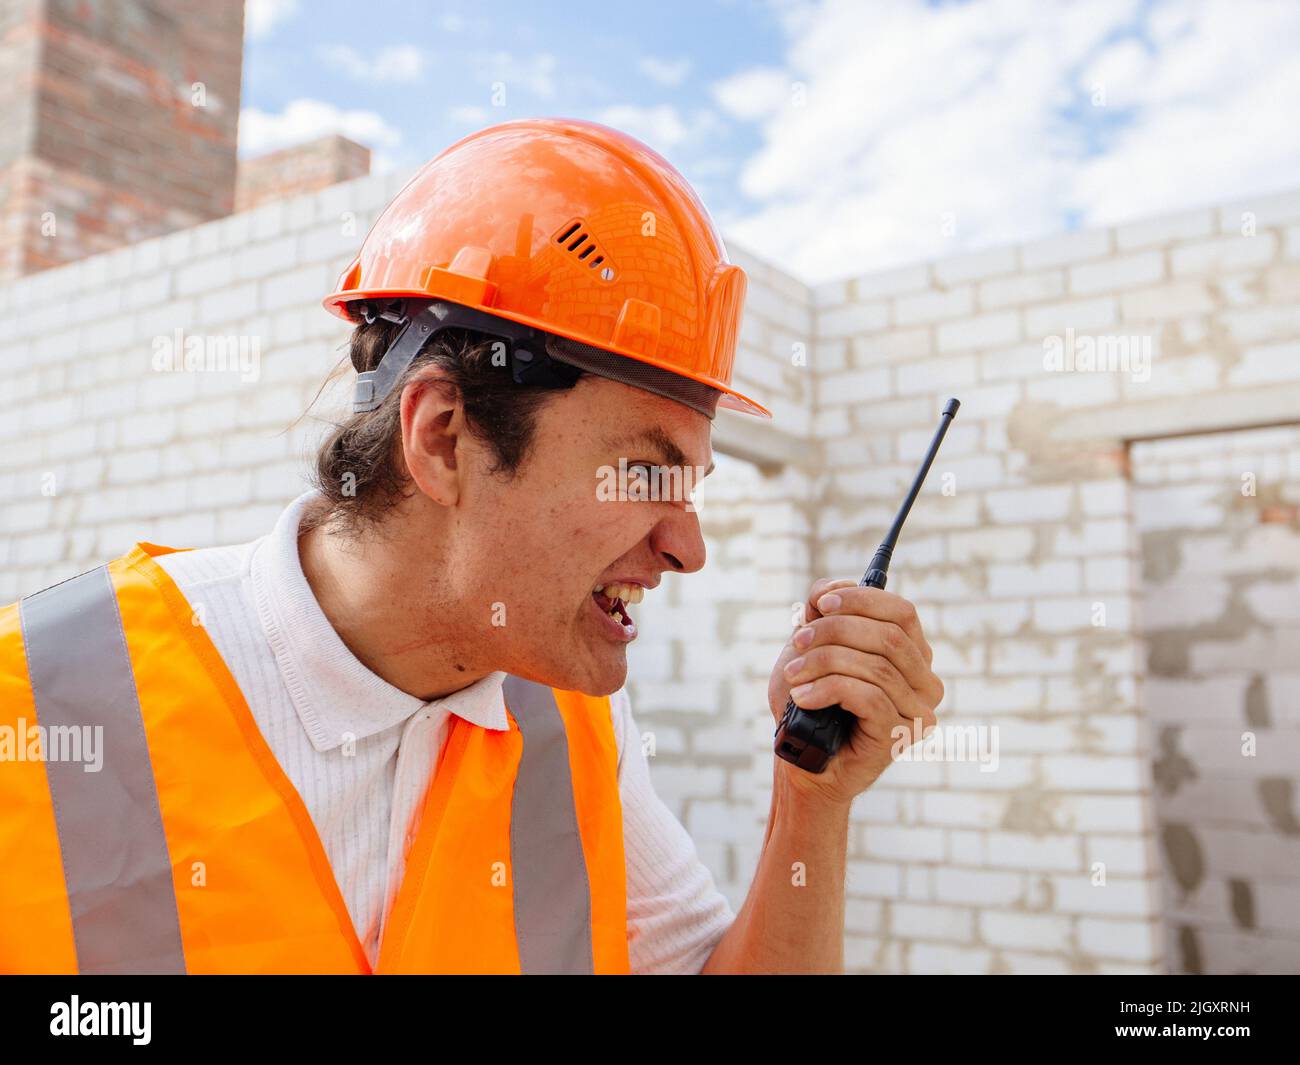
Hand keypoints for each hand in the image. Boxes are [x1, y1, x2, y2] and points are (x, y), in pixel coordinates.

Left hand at [768, 577, 944, 806]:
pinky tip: (804, 698)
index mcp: (912, 656)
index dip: (861, 601)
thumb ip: (824, 614)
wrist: (802, 762)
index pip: (902, 612)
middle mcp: (925, 682)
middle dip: (834, 631)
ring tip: (794, 675)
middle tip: (798, 642)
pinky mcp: (900, 735)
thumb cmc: (809, 704)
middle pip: (888, 636)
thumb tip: (832, 588)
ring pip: (877, 666)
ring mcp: (918, 712)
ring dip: (825, 662)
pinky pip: (869, 697)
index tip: (821, 604)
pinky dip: (829, 690)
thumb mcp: (810, 649)